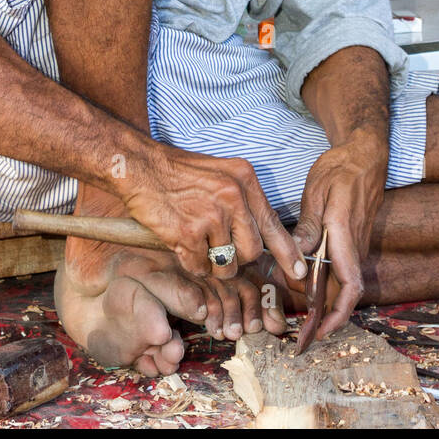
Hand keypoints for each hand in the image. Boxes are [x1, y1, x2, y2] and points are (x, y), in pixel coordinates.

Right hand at [124, 142, 308, 284]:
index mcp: (244, 179)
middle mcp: (233, 196)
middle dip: (238, 259)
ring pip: (227, 264)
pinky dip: (191, 262)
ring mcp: (211, 215)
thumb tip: (260, 236)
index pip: (273, 223)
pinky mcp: (189, 232)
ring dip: (213, 264)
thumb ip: (242, 201)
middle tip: (219, 250)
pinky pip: (200, 266)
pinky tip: (181, 244)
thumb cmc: (179, 173)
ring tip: (197, 244)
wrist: (141, 166)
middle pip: (252, 250)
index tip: (298, 271)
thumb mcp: (221, 175)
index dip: (287, 252)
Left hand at [292, 131, 387, 338]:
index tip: (322, 333)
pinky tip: (306, 287)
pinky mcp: (352, 240)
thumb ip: (309, 226)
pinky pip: (342, 269)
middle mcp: (354, 247)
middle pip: (345, 293)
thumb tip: (297, 257)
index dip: (337, 315)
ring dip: (325, 303)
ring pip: (343, 283)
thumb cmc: (340, 170)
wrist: (365, 155)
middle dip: (326, 319)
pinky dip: (326, 284)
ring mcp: (356, 245)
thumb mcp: (318, 193)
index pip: (349, 288)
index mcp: (345, 238)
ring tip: (301, 320)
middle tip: (302, 338)